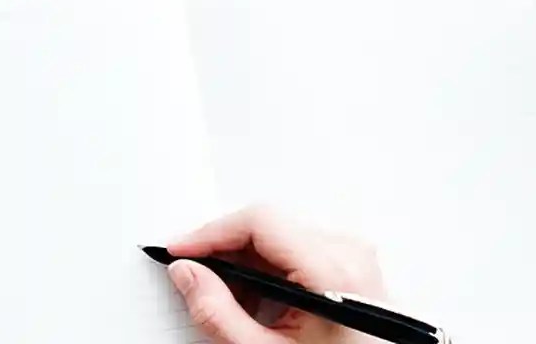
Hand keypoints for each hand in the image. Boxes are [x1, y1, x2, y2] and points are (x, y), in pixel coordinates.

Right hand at [168, 207, 384, 343]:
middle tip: (199, 279)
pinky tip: (257, 301)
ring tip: (232, 301)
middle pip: (268, 227)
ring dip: (246, 263)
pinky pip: (297, 248)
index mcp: (332, 270)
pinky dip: (268, 270)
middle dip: (226, 252)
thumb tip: (188, 275)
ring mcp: (353, 255)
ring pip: (279, 236)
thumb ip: (218, 315)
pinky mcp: (351, 262)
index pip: (259, 222)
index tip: (182, 250)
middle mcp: (349, 252)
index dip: (211, 233)